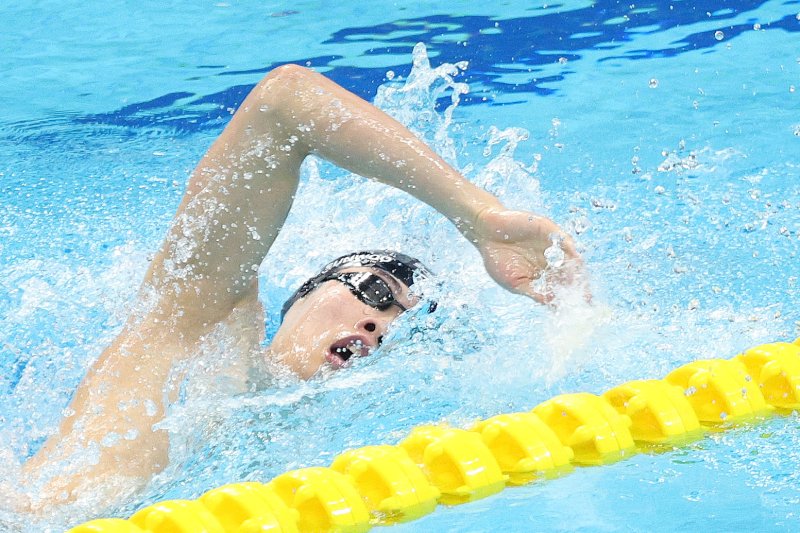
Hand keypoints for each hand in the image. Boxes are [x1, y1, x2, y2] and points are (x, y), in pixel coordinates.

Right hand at [471, 208, 585, 303]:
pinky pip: (564, 240)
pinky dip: (569, 249)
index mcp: (543, 275)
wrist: (486, 232)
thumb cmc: (497, 258)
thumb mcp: (515, 282)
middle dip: (578, 286)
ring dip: (576, 270)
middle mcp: (551, 260)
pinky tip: (573, 259)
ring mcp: (552, 245)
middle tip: (585, 297)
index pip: (561, 287)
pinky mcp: (550, 231)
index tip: (578, 308)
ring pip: (571, 258)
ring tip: (579, 282)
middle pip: (571, 274)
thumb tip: (551, 305)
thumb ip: (534, 292)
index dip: (570, 297)